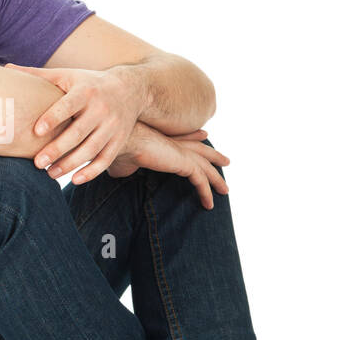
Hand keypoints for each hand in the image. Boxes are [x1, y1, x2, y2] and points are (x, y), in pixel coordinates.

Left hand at [3, 62, 145, 183]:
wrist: (130, 89)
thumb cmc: (88, 83)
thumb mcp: (67, 75)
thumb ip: (38, 75)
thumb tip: (7, 66)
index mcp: (85, 91)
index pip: (68, 105)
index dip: (53, 118)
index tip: (36, 131)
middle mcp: (101, 109)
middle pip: (79, 132)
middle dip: (58, 149)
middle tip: (37, 163)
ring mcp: (112, 127)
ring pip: (91, 150)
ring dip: (70, 165)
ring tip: (49, 174)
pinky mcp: (119, 141)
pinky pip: (105, 160)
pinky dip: (91, 172)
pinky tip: (75, 180)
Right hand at [111, 122, 230, 209]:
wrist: (120, 143)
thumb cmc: (115, 151)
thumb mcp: (121, 162)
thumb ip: (126, 166)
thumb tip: (117, 172)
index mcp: (160, 138)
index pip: (181, 138)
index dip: (193, 137)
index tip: (203, 135)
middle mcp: (173, 142)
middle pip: (199, 149)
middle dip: (212, 155)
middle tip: (225, 160)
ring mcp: (180, 152)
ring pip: (205, 166)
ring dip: (216, 178)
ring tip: (224, 189)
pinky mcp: (183, 162)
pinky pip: (200, 180)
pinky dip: (206, 192)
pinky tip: (209, 204)